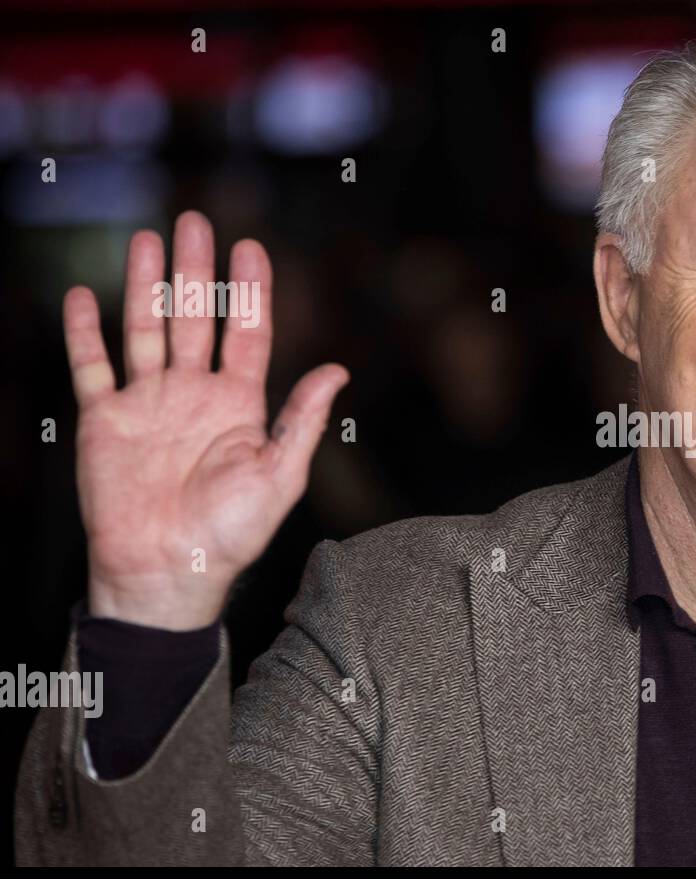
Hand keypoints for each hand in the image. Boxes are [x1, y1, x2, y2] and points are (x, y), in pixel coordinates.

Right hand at [64, 211, 348, 628]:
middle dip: (196, 269)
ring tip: (148, 239)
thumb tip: (338, 369)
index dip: (252, 291)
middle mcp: (193, 395)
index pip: (249, 333)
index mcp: (239, 405)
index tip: (252, 247)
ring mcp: (147, 404)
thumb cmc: (230, 533)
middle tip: (195, 220)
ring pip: (145, 329)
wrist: (166, 569)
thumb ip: (303, 418)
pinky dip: (84, 332)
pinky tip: (83, 295)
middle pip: (196, 317)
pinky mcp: (104, 421)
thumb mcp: (279, 474)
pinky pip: (92, 367)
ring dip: (145, 285)